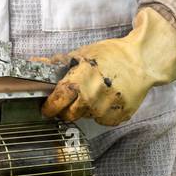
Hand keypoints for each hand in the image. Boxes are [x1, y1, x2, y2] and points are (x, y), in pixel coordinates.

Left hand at [35, 8, 175, 125]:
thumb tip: (33, 63)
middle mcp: (91, 99)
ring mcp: (106, 109)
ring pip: (87, 117)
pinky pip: (103, 121)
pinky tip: (107, 98)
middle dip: (66, 110)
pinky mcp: (119, 116)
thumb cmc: (111, 54)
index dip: (49, 107)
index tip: (46, 108)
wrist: (142, 60)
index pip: (56, 103)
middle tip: (71, 100)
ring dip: (86, 109)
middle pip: (69, 116)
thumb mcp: (81, 54)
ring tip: (95, 93)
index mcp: (79, 82)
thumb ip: (56, 63)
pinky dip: (102, 113)